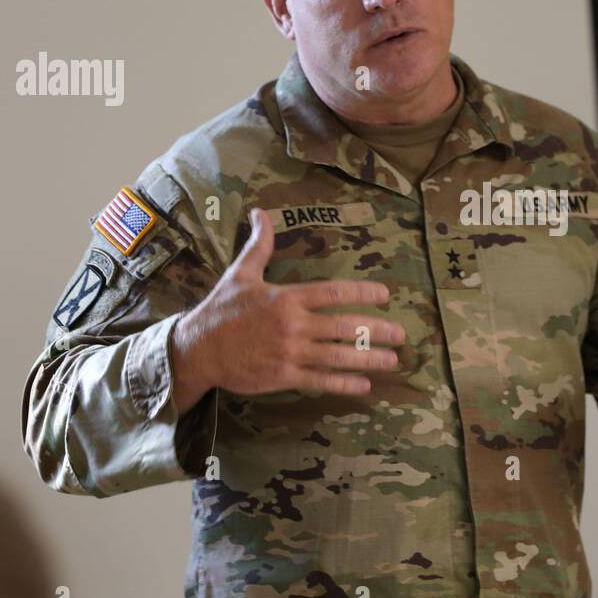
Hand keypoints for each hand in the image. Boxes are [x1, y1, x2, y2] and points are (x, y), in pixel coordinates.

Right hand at [171, 208, 404, 408]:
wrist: (197, 349)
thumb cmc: (221, 310)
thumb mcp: (240, 273)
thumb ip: (259, 245)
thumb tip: (260, 212)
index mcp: (287, 297)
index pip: (333, 292)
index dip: (363, 293)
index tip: (386, 295)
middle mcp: (293, 324)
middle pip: (344, 326)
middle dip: (376, 330)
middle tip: (400, 333)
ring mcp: (290, 352)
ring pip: (338, 356)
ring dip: (369, 358)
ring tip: (392, 360)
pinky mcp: (283, 375)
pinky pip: (321, 380)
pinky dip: (344, 383)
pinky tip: (365, 385)